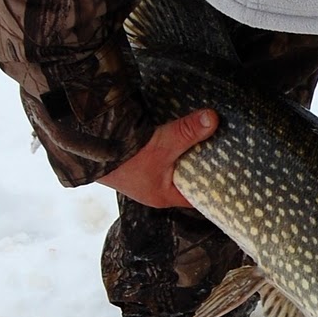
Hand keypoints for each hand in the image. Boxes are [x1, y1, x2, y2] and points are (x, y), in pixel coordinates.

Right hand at [97, 109, 217, 207]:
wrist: (86, 147)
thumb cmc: (124, 157)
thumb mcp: (164, 143)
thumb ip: (189, 131)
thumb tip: (214, 119)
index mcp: (164, 196)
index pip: (197, 197)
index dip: (214, 188)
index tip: (232, 176)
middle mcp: (154, 189)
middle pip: (186, 179)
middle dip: (202, 166)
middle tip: (225, 153)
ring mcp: (142, 176)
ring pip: (172, 167)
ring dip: (184, 155)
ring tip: (208, 141)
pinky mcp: (133, 161)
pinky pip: (159, 156)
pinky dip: (170, 147)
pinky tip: (180, 133)